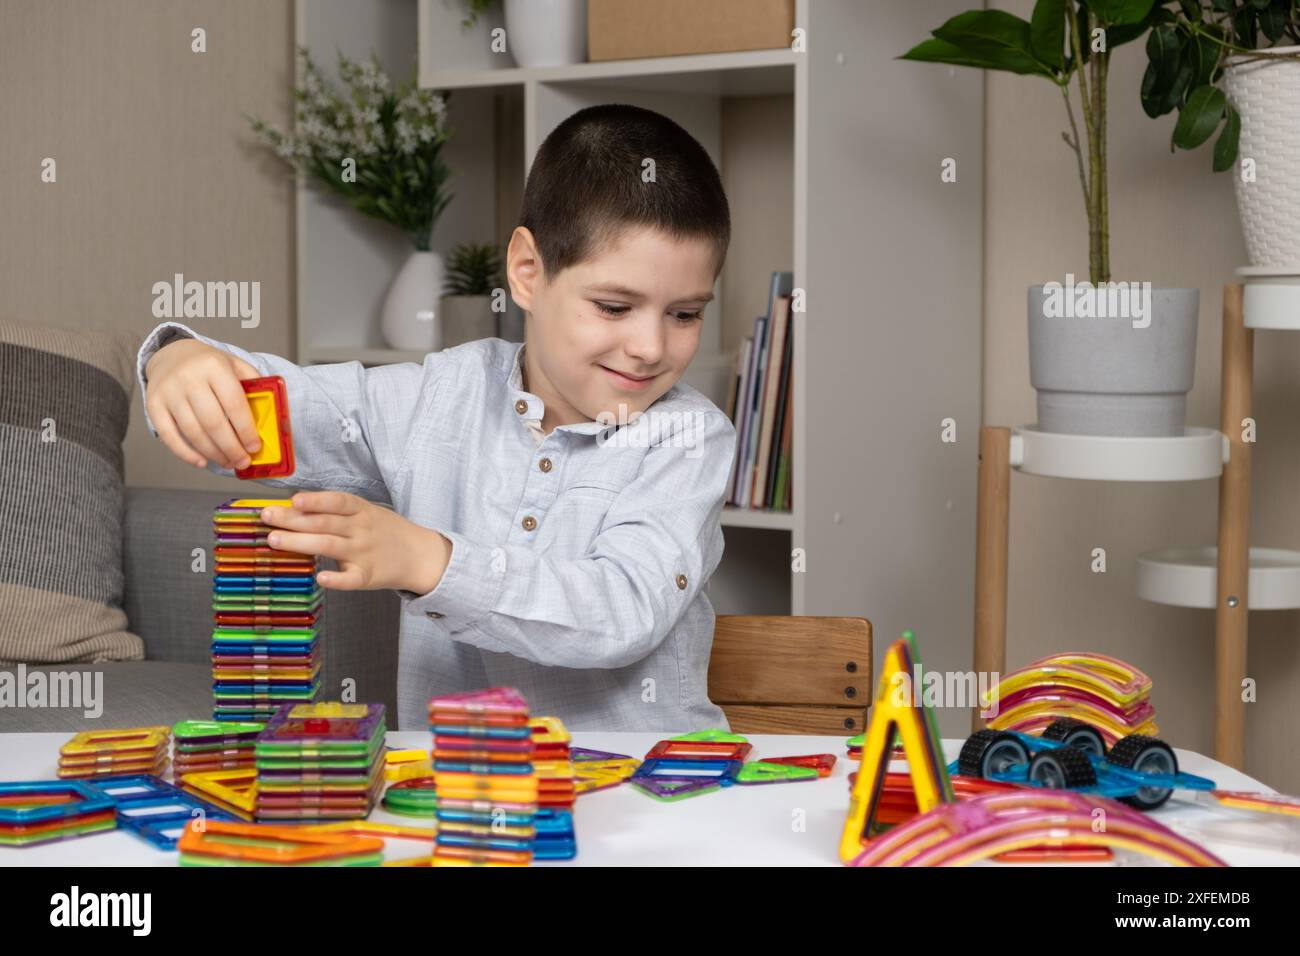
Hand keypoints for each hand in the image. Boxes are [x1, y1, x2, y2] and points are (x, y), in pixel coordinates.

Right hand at [144, 338, 262, 469]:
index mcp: (214, 366)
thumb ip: (254, 385)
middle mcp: (188, 378)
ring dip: (213, 453)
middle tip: (242, 461)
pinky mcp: (153, 405)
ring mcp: (169, 392)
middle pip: (214, 422)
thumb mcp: (235, 365)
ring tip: (227, 462)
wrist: (171, 354)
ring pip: (193, 432)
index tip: (254, 447)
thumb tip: (271, 417)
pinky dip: (186, 453)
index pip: (234, 404)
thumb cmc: (209, 365)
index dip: (246, 430)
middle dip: (231, 448)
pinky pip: (169, 436)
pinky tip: (202, 462)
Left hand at [260, 491, 451, 594]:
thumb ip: (336, 511)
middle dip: (293, 520)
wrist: (419, 554)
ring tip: (275, 540)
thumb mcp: (367, 512)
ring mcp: (364, 553)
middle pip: (325, 523)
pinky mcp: (367, 576)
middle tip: (268, 518)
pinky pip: (350, 578)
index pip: (337, 502)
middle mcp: (361, 530)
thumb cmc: (386, 531)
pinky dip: (336, 579)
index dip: (316, 500)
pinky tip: (320, 578)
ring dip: (301, 542)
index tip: (294, 500)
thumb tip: (294, 508)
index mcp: (362, 511)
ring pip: (329, 546)